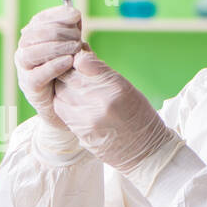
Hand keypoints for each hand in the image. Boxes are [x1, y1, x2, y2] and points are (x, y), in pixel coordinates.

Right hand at [15, 4, 83, 132]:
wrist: (68, 103)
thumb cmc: (70, 70)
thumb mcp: (73, 47)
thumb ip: (73, 31)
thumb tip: (75, 14)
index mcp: (34, 37)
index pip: (40, 20)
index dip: (57, 15)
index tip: (76, 16)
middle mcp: (24, 50)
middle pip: (34, 34)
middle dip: (58, 32)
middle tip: (78, 37)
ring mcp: (24, 69)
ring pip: (30, 53)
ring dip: (54, 47)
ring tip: (75, 47)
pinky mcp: (30, 86)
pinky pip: (37, 75)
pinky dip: (53, 65)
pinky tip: (68, 61)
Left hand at [51, 48, 178, 175]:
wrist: (146, 152)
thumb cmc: (139, 116)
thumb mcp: (127, 88)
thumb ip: (102, 73)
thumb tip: (80, 54)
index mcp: (116, 87)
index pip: (83, 62)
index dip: (78, 59)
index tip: (80, 60)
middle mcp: (101, 102)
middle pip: (69, 77)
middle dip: (68, 72)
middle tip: (71, 72)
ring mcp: (88, 119)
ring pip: (61, 92)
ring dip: (63, 87)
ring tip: (72, 87)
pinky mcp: (80, 131)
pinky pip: (60, 109)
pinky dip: (62, 102)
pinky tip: (70, 101)